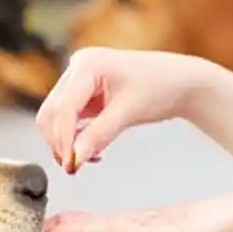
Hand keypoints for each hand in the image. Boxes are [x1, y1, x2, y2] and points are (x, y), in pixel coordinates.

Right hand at [36, 47, 219, 172]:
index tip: (70, 164)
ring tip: (87, 160)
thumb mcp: (129, 112)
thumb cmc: (161, 86)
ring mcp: (80, 80)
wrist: (181, 82)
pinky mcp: (85, 94)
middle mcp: (78, 68)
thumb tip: (74, 159)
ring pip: (56, 117)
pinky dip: (75, 138)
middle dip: (60, 141)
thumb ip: (99, 135)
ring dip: (66, 142)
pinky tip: (92, 151)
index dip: (63, 138)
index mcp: (87, 64)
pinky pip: (69, 120)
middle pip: (52, 112)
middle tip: (74, 167)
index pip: (64, 107)